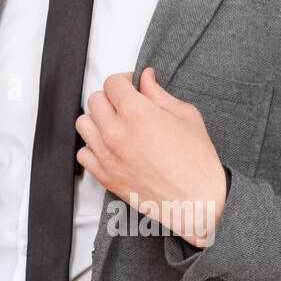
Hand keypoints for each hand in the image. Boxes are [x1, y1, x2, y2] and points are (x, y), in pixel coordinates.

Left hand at [76, 67, 227, 246]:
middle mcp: (115, 131)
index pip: (112, 82)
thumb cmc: (197, 162)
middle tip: (126, 104)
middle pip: (95, 99)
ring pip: (84, 123)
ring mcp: (107, 154)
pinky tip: (110, 146)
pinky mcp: (105, 175)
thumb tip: (145, 78)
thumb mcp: (185, 115)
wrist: (197, 201)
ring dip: (98, 119)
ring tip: (116, 124)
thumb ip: (159, 93)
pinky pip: (83, 153)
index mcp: (135, 112)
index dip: (124, 80)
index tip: (131, 85)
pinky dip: (92, 146)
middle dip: (111, 97)